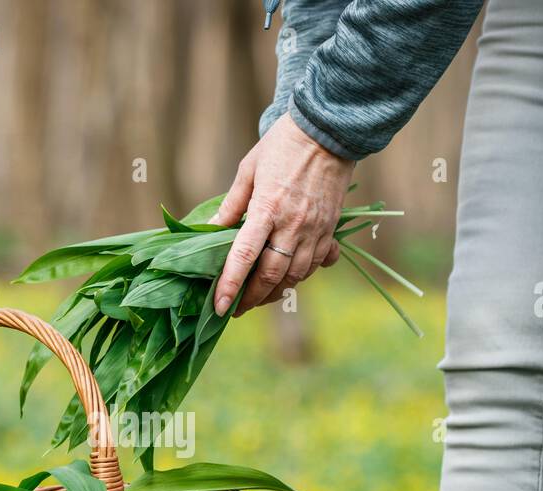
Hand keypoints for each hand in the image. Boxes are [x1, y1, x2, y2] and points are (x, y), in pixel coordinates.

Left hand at [210, 112, 354, 316]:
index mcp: (267, 208)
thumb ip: (231, 205)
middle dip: (252, 298)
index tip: (218, 307)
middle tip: (235, 308)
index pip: (244, 256)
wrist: (328, 130)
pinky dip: (303, 275)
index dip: (230, 285)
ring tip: (260, 296)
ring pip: (296, 276)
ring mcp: (315, 230)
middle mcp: (293, 225)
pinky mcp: (331, 229)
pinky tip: (291, 275)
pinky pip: (319, 263)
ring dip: (276, 291)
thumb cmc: (282, 145)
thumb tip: (211, 231)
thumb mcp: (249, 170)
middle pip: (271, 275)